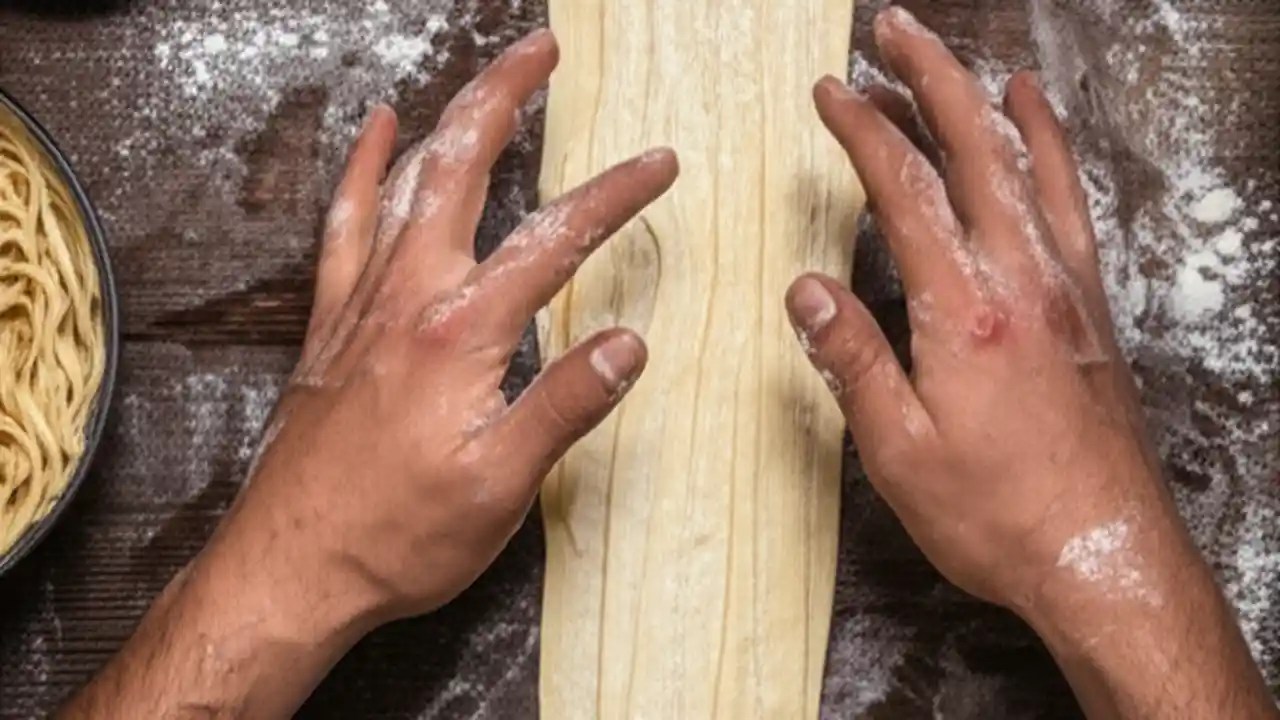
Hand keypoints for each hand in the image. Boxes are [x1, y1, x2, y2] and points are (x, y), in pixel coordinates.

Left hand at [223, 30, 677, 624]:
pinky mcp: (333, 324)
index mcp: (458, 333)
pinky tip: (376, 134)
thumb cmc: (393, 536)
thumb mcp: (500, 484)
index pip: (555, 239)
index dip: (615, 195)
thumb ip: (565, 404)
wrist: (290, 568)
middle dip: (505, 97)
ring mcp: (362, 304)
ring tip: (482, 79)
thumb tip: (629, 344)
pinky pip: (345, 222)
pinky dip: (362, 168)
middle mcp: (406, 298)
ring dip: (447, 119)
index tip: (658, 165)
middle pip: (462, 169)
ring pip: (406, 181)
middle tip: (542, 49)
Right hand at [791, 5, 1169, 613]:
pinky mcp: (1091, 309)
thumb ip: (854, 361)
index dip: (863, 130)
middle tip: (893, 31)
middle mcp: (1024, 280)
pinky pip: (1069, 203)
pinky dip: (1049, 150)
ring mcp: (1067, 289)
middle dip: (930, 77)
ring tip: (962, 61)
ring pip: (1029, 163)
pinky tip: (1039, 133)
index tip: (832, 92)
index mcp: (966, 311)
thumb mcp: (900, 451)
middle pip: (976, 146)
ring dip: (989, 101)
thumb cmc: (1001, 516)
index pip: (906, 190)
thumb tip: (806, 289)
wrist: (1105, 556)